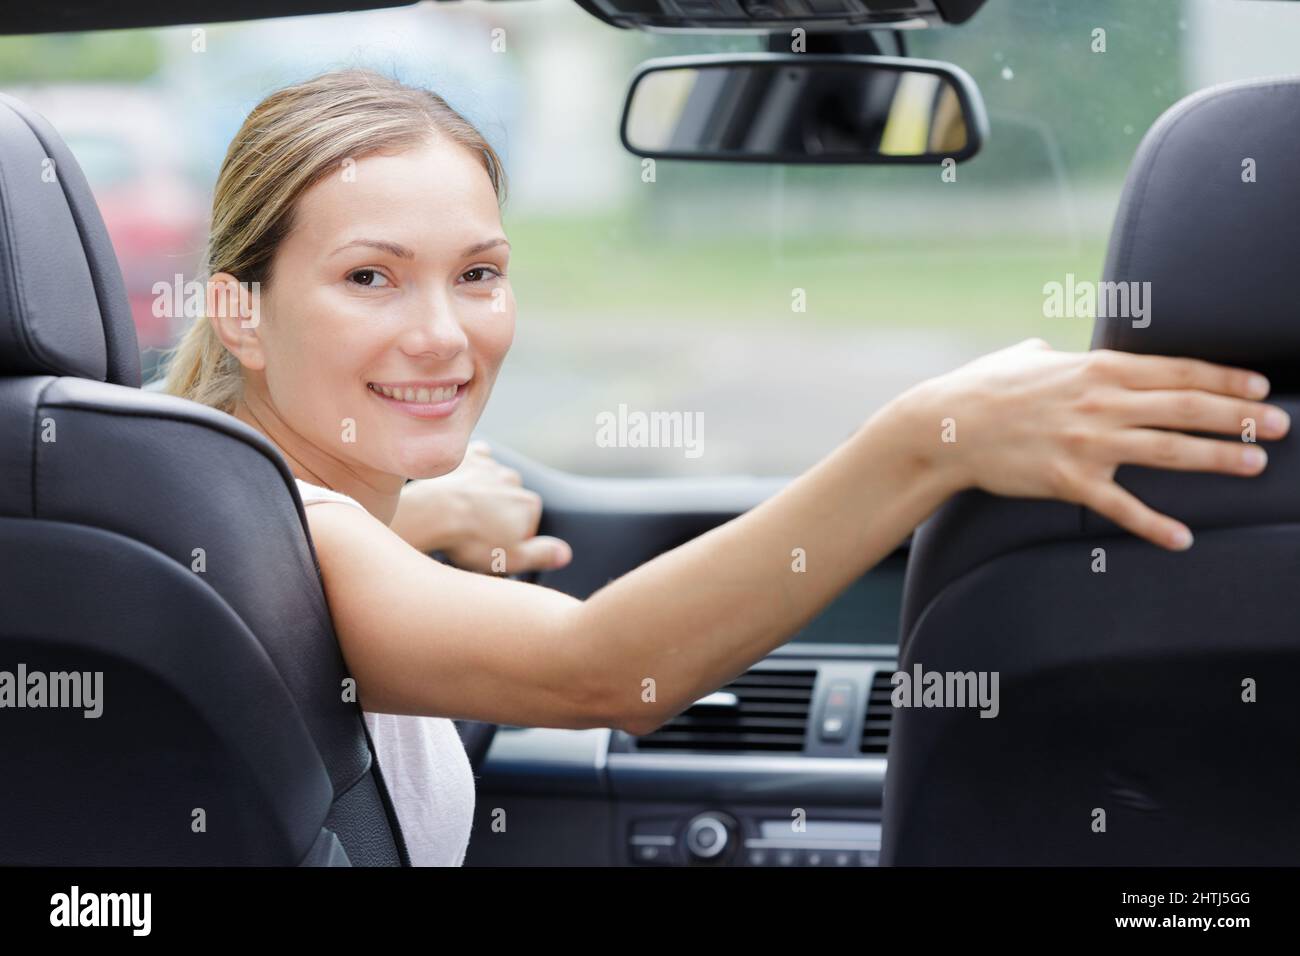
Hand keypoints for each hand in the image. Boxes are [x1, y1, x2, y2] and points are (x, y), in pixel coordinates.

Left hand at [392, 440, 571, 573]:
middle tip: (476, 533)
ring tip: (465, 512)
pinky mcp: (466, 458)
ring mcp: (489, 467)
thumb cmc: (471, 539)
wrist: (432, 513)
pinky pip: (476, 457)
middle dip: (499, 513)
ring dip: (485, 491)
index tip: (493, 549)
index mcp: (528, 504)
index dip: (512, 538)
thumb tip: (565, 552)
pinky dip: (473, 467)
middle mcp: (513, 480)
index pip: (528, 523)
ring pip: (494, 479)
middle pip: (511, 500)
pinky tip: (463, 481)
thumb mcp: (512, 559)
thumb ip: (542, 554)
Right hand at [893, 338, 1290, 549]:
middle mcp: (1101, 402)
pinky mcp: (1068, 480)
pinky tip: (1181, 538)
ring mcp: (1087, 442)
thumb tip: (1045, 349)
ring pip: (1169, 449)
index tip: (1261, 387)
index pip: (1177, 370)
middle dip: (1241, 417)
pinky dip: (1155, 525)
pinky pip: (1121, 506)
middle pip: (1187, 407)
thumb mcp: (1022, 357)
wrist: (944, 426)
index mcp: (1096, 367)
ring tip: (1257, 465)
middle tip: (1283, 425)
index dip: (1226, 379)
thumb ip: (1047, 354)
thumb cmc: (980, 387)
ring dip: (1219, 457)